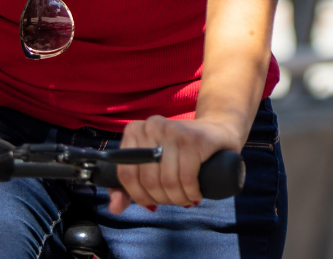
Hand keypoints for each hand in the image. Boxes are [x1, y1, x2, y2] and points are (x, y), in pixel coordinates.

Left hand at [107, 116, 243, 214]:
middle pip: (149, 180)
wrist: (217, 131)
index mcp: (134, 130)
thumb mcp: (152, 166)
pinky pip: (187, 178)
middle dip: (162, 199)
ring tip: (186, 199)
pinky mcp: (194, 138)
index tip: (152, 203)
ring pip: (168, 181)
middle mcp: (151, 126)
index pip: (126, 174)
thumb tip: (115, 208)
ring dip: (179, 199)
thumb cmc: (180, 152)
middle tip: (174, 201)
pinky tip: (195, 194)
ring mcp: (173, 130)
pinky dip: (191, 192)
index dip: (138, 196)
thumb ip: (128, 187)